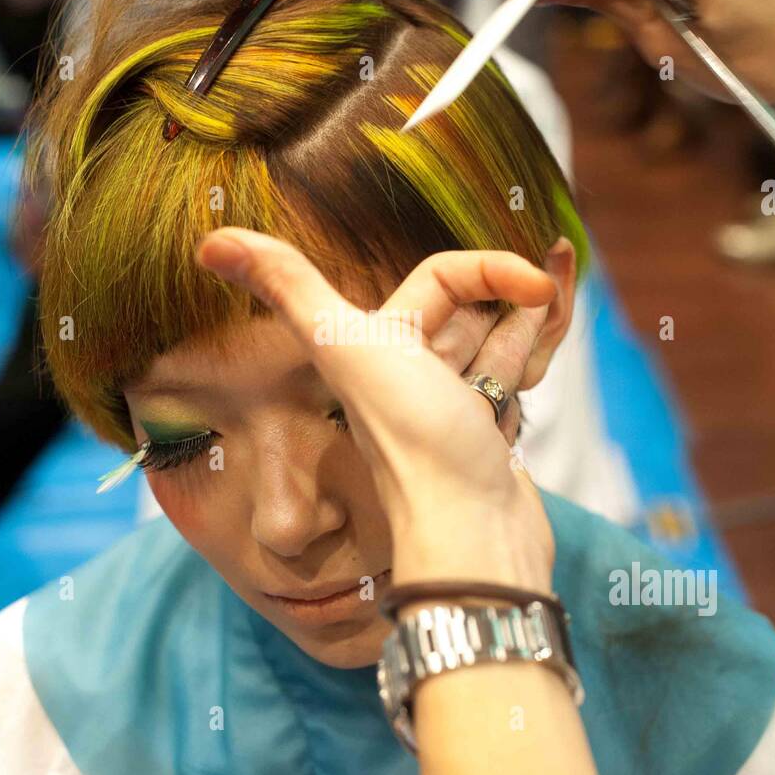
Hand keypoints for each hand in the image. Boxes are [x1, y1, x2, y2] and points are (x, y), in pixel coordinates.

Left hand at [197, 228, 556, 591]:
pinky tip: (554, 335)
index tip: (534, 284)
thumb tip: (209, 240)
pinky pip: (513, 378)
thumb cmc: (414, 444)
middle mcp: (415, 371)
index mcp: (381, 344)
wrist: (472, 535)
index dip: (492, 270)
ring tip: (564, 285)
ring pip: (498, 338)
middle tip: (560, 264)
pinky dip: (536, 352)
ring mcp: (455, 405)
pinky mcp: (487, 437)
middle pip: (474, 307)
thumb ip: (288, 288)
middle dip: (516, 285)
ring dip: (533, 314)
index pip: (445, 278)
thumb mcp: (346, 347)